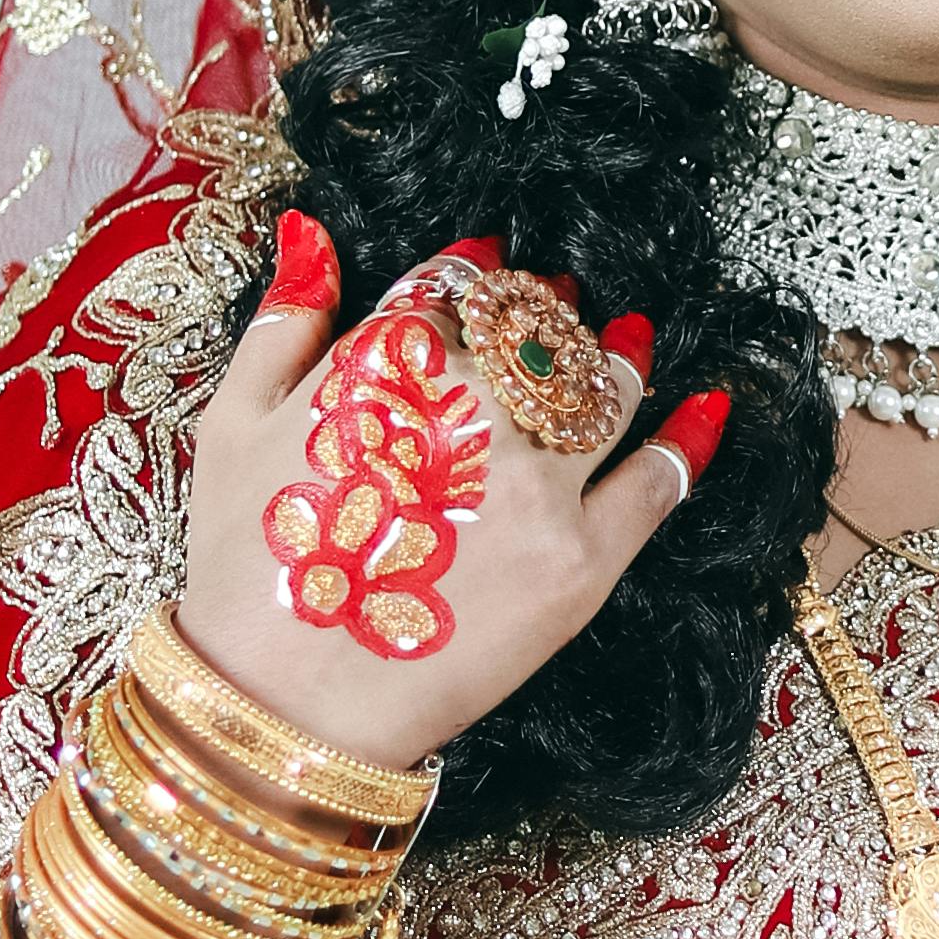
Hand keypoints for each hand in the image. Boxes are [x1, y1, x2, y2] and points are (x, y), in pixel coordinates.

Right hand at [175, 214, 729, 767]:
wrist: (282, 703)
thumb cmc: (246, 566)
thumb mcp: (231, 426)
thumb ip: (283, 322)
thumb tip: (313, 236)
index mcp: (384, 361)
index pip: (453, 286)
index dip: (475, 273)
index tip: (489, 266)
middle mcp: (471, 407)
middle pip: (534, 331)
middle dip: (546, 310)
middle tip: (555, 304)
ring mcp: (535, 483)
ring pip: (603, 387)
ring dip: (617, 353)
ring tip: (623, 339)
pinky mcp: (581, 559)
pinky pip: (657, 481)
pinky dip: (688, 437)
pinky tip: (708, 405)